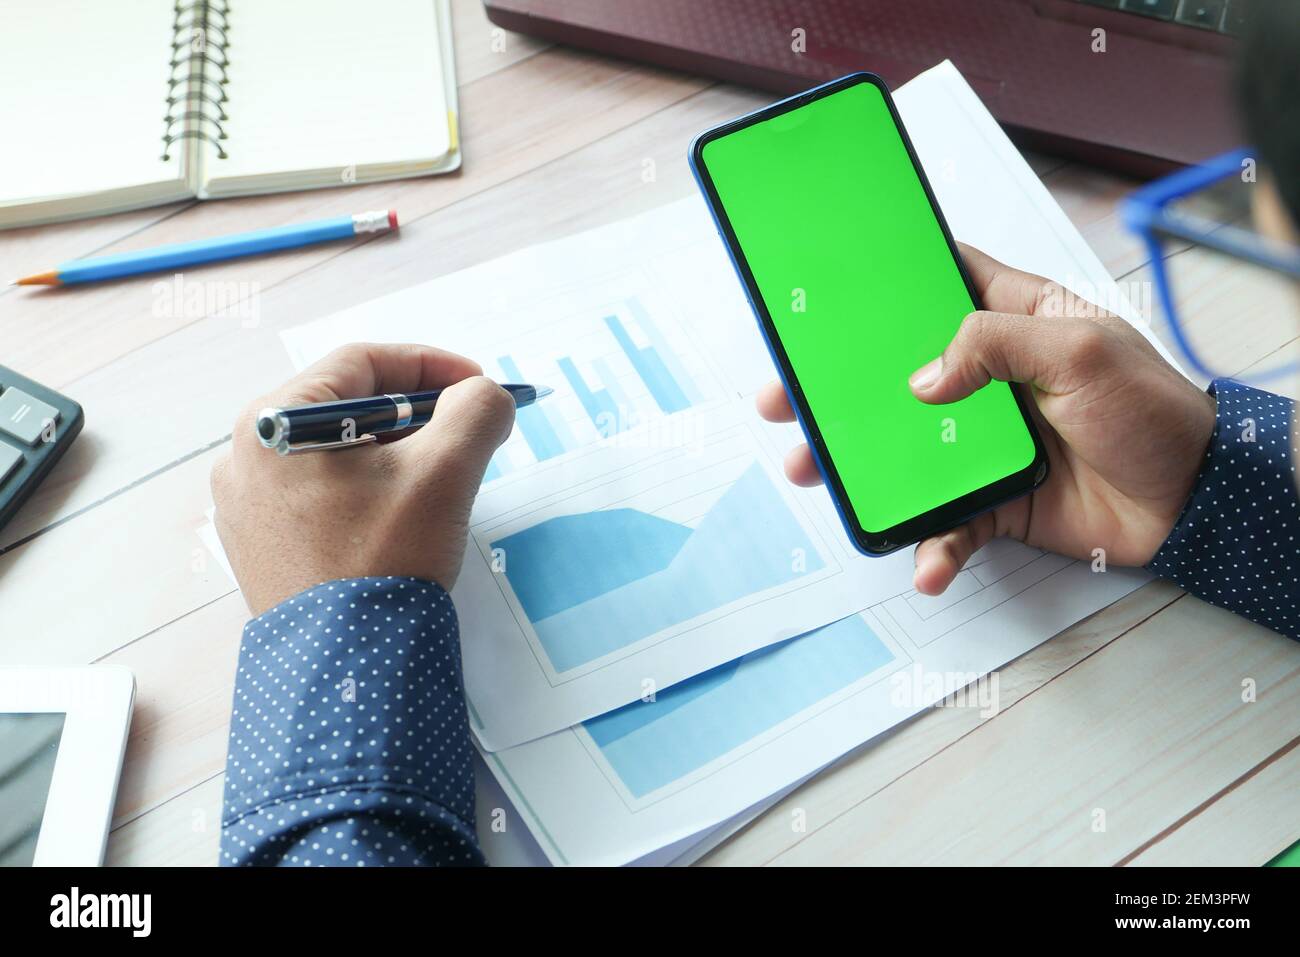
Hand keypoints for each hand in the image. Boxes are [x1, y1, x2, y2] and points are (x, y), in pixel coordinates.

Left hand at [211, 343, 515, 615]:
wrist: (347, 668)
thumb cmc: (385, 559)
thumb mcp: (445, 473)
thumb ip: (475, 413)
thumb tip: (486, 396)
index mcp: (272, 422)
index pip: (361, 363)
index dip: (431, 365)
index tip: (478, 384)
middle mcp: (244, 456)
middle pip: (345, 406)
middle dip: (415, 411)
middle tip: (465, 428)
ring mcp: (245, 505)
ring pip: (333, 451)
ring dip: (393, 449)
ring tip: (441, 473)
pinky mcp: (259, 546)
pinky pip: (319, 493)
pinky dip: (366, 487)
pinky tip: (403, 513)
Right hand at [757, 245, 1216, 594]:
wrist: (1195, 504)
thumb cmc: (1155, 412)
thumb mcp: (1082, 352)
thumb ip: (996, 345)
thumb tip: (921, 378)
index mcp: (1015, 321)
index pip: (939, 284)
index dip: (885, 283)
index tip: (827, 288)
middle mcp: (990, 379)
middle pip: (895, 375)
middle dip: (836, 388)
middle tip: (787, 397)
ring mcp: (986, 441)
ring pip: (903, 451)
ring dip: (857, 467)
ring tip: (814, 472)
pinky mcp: (994, 499)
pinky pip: (947, 521)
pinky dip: (930, 545)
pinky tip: (923, 560)